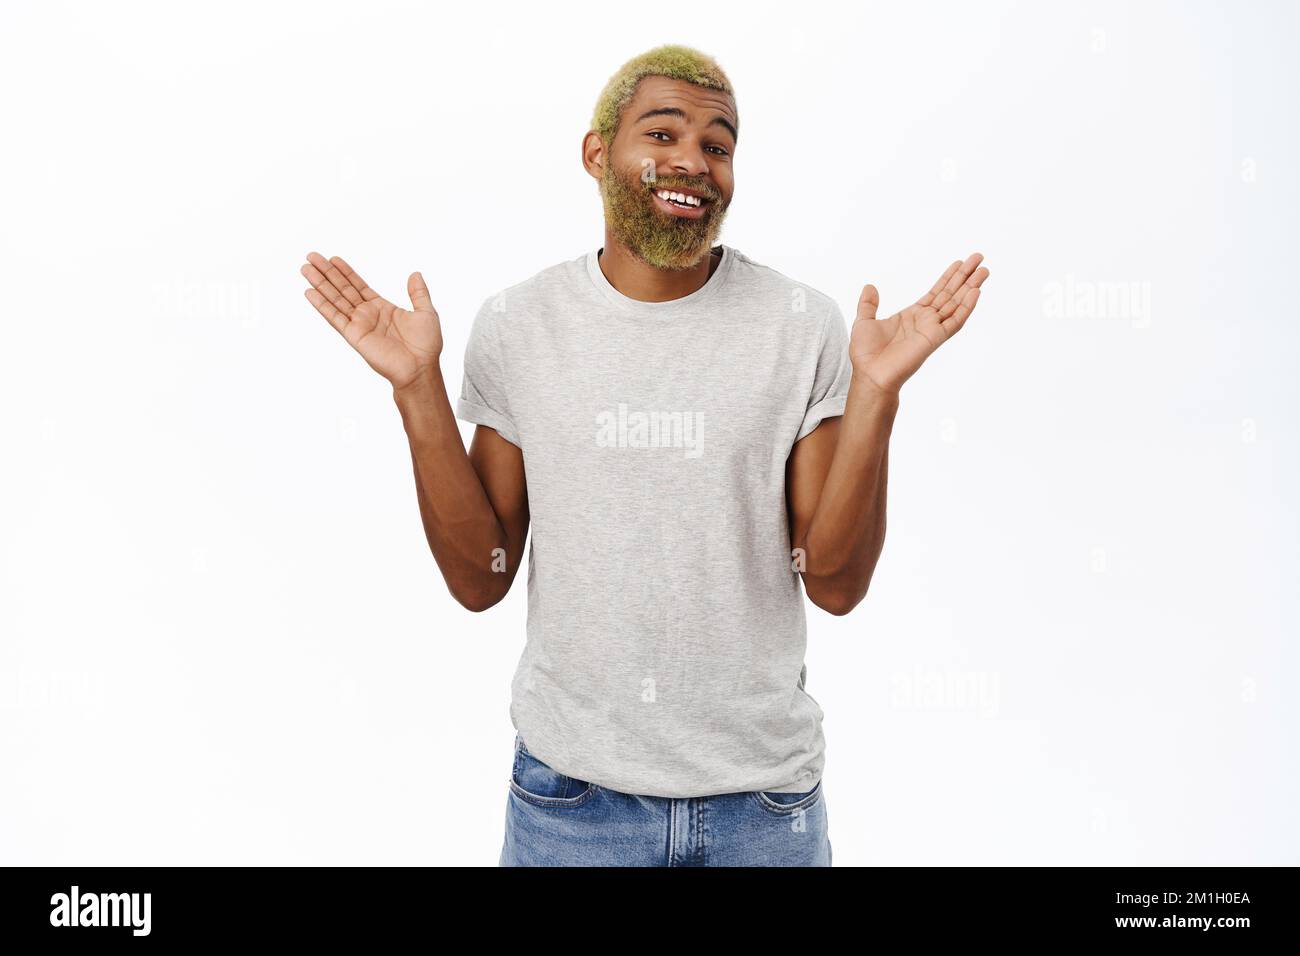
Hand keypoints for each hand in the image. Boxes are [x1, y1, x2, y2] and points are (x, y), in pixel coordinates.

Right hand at [300, 251, 442, 389]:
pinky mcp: (354, 336)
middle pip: (342, 289)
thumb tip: (415, 274)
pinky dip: (321, 305)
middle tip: (312, 257)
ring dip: (320, 284)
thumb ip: (418, 293)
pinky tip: (310, 293)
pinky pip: (334, 317)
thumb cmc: (426, 346)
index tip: (333, 259)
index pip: (358, 286)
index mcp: (382, 308)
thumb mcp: (426, 312)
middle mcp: (367, 315)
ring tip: (305, 269)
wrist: (420, 368)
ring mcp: (359, 325)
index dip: (346, 272)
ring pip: (335, 299)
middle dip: (327, 273)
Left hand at [849, 252, 988, 395]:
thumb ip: (868, 304)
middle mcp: (925, 321)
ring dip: (971, 287)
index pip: (935, 292)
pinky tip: (976, 292)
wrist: (870, 374)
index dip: (947, 278)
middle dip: (964, 276)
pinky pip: (955, 321)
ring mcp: (932, 329)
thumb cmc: (866, 355)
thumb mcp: (864, 322)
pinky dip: (966, 307)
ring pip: (957, 304)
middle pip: (950, 294)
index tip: (959, 263)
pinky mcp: (935, 338)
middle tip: (979, 259)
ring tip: (984, 271)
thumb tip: (869, 287)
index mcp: (912, 316)